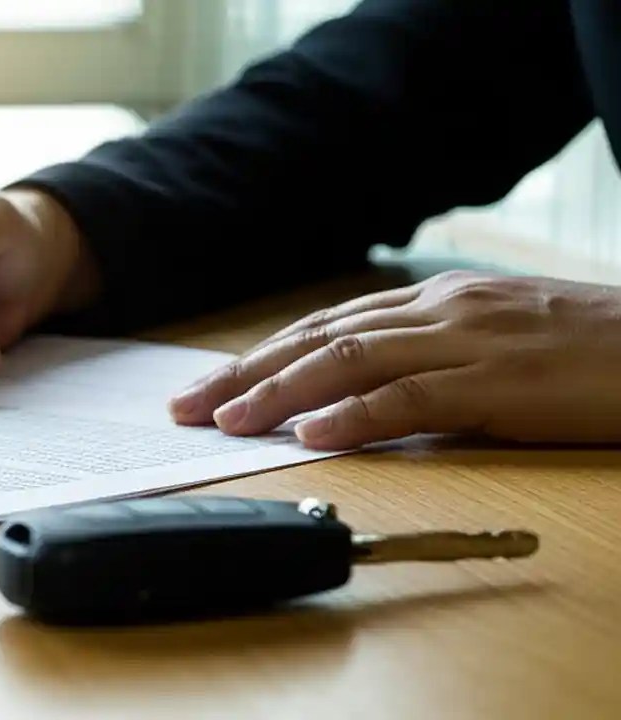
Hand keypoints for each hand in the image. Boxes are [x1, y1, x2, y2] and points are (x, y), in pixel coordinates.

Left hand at [169, 270, 620, 448]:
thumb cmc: (585, 351)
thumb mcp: (489, 343)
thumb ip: (424, 360)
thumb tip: (355, 398)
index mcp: (432, 303)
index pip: (322, 326)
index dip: (258, 357)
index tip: (207, 386)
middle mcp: (437, 312)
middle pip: (316, 338)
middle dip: (243, 374)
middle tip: (183, 407)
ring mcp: (466, 341)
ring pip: (348, 361)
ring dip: (278, 394)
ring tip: (226, 422)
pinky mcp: (499, 382)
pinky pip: (412, 398)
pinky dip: (355, 416)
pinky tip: (311, 435)